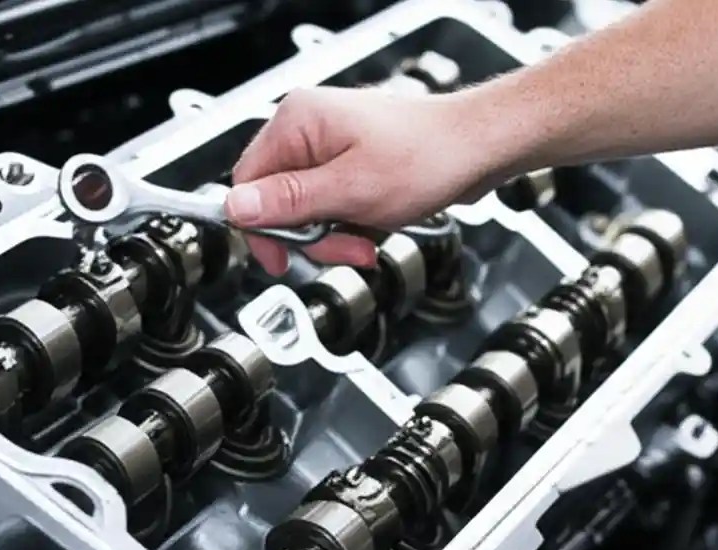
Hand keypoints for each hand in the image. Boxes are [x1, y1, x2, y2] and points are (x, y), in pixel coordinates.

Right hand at [224, 86, 504, 274]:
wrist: (479, 148)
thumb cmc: (429, 157)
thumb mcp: (350, 190)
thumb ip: (289, 201)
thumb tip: (237, 207)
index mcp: (298, 122)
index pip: (248, 183)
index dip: (262, 228)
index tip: (281, 259)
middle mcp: (309, 128)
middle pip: (278, 200)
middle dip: (313, 234)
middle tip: (346, 246)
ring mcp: (331, 144)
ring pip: (308, 209)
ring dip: (336, 234)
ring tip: (369, 235)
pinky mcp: (352, 161)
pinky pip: (334, 204)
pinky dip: (352, 223)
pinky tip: (376, 224)